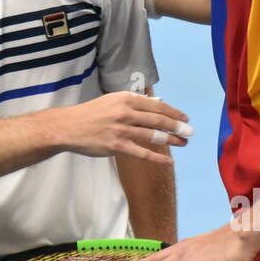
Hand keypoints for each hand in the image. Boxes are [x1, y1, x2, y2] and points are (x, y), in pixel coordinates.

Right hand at [53, 92, 191, 164]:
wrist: (69, 127)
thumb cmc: (91, 113)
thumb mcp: (112, 101)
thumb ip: (134, 102)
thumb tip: (158, 103)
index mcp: (125, 99)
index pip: (156, 106)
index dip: (173, 113)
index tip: (184, 118)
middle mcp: (125, 113)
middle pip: (158, 120)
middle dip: (177, 127)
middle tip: (190, 132)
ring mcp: (121, 130)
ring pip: (153, 136)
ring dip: (171, 140)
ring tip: (183, 143)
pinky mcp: (117, 146)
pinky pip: (142, 153)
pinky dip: (157, 158)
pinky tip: (168, 161)